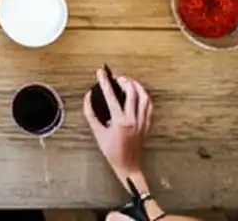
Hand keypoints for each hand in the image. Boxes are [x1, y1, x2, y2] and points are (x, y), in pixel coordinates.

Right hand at [83, 69, 151, 184]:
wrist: (127, 164)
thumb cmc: (111, 150)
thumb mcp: (97, 131)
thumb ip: (91, 112)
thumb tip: (88, 96)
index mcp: (120, 121)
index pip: (112, 96)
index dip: (105, 82)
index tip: (101, 73)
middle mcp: (133, 120)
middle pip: (132, 92)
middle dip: (123, 80)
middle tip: (116, 77)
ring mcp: (142, 121)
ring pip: (144, 97)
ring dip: (136, 86)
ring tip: (128, 82)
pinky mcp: (147, 124)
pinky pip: (149, 106)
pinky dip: (144, 96)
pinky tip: (138, 93)